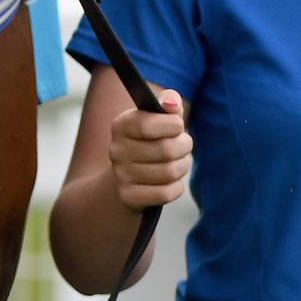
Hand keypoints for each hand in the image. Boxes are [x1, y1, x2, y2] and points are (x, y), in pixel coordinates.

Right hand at [109, 91, 190, 210]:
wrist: (130, 175)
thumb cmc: (152, 140)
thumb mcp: (159, 118)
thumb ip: (168, 103)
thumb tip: (172, 103)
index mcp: (121, 125)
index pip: (147, 125)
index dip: (172, 125)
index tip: (178, 125)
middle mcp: (116, 150)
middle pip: (166, 150)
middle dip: (184, 146)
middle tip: (184, 145)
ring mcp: (121, 175)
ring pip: (169, 172)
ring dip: (182, 166)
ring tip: (179, 161)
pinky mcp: (129, 196)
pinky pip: (165, 193)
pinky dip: (177, 187)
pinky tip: (172, 181)